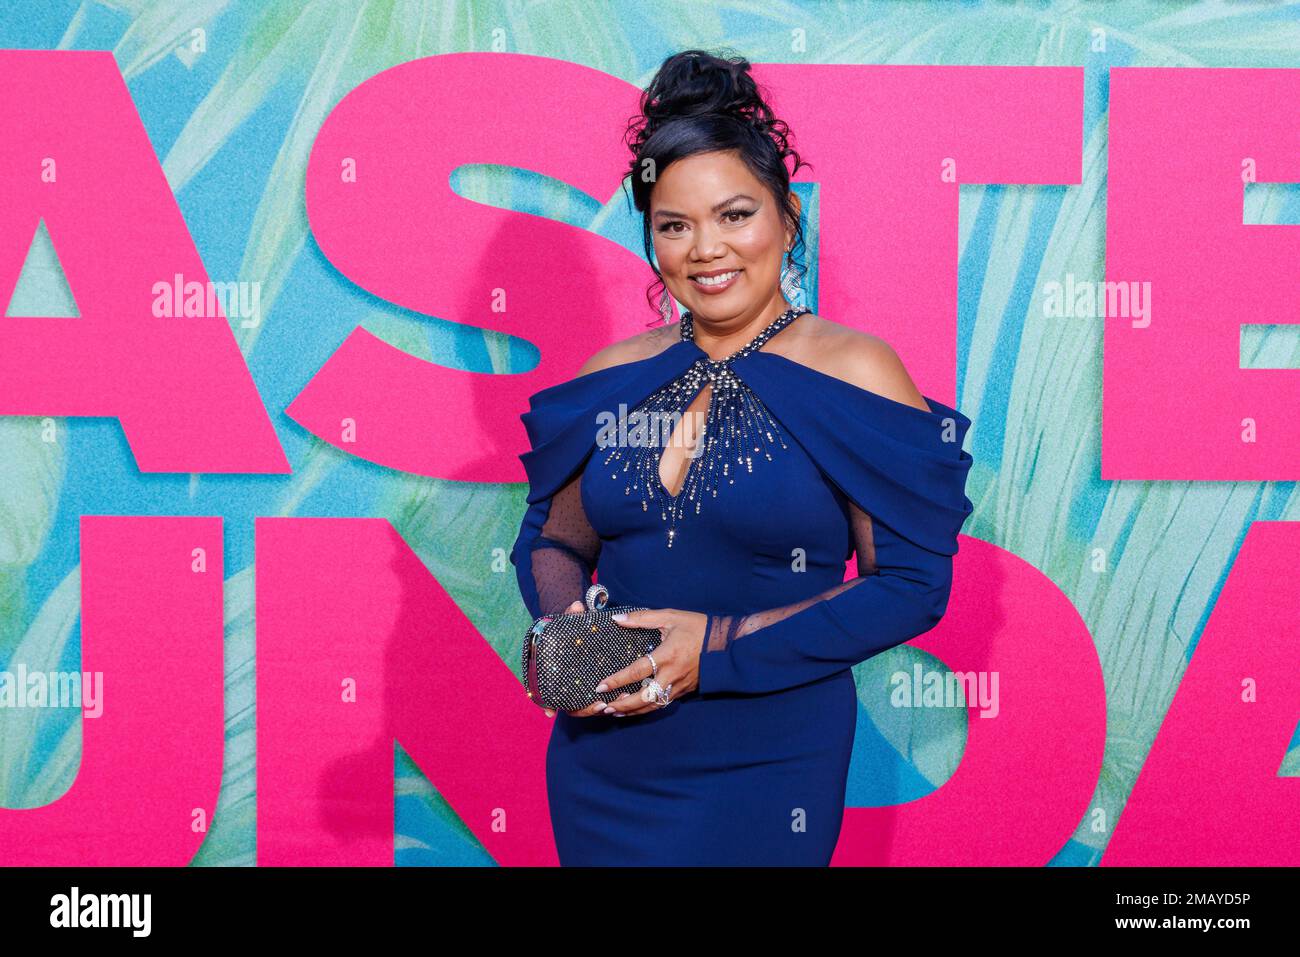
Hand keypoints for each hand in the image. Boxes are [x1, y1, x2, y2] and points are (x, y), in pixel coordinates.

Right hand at [540, 601, 614, 719]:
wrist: (577, 632)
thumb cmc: (571, 629)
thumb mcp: (570, 621)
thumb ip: (572, 615)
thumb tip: (577, 606)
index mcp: (558, 674)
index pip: (549, 696)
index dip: (548, 706)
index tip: (551, 712)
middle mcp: (571, 686)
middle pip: (574, 708)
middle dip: (587, 710)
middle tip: (602, 704)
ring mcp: (585, 689)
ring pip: (591, 707)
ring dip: (604, 708)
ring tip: (622, 698)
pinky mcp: (600, 688)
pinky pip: (606, 701)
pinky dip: (615, 702)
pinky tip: (628, 695)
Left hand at [593, 608, 707, 717]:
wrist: (726, 642)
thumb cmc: (697, 627)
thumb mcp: (670, 617)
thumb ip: (642, 618)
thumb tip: (617, 618)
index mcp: (667, 655)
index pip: (637, 671)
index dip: (617, 680)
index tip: (600, 686)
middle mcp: (672, 674)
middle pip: (644, 697)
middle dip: (623, 705)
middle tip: (605, 708)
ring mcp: (679, 685)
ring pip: (654, 705)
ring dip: (634, 711)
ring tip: (615, 712)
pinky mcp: (685, 691)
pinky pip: (663, 703)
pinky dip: (647, 709)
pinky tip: (636, 709)